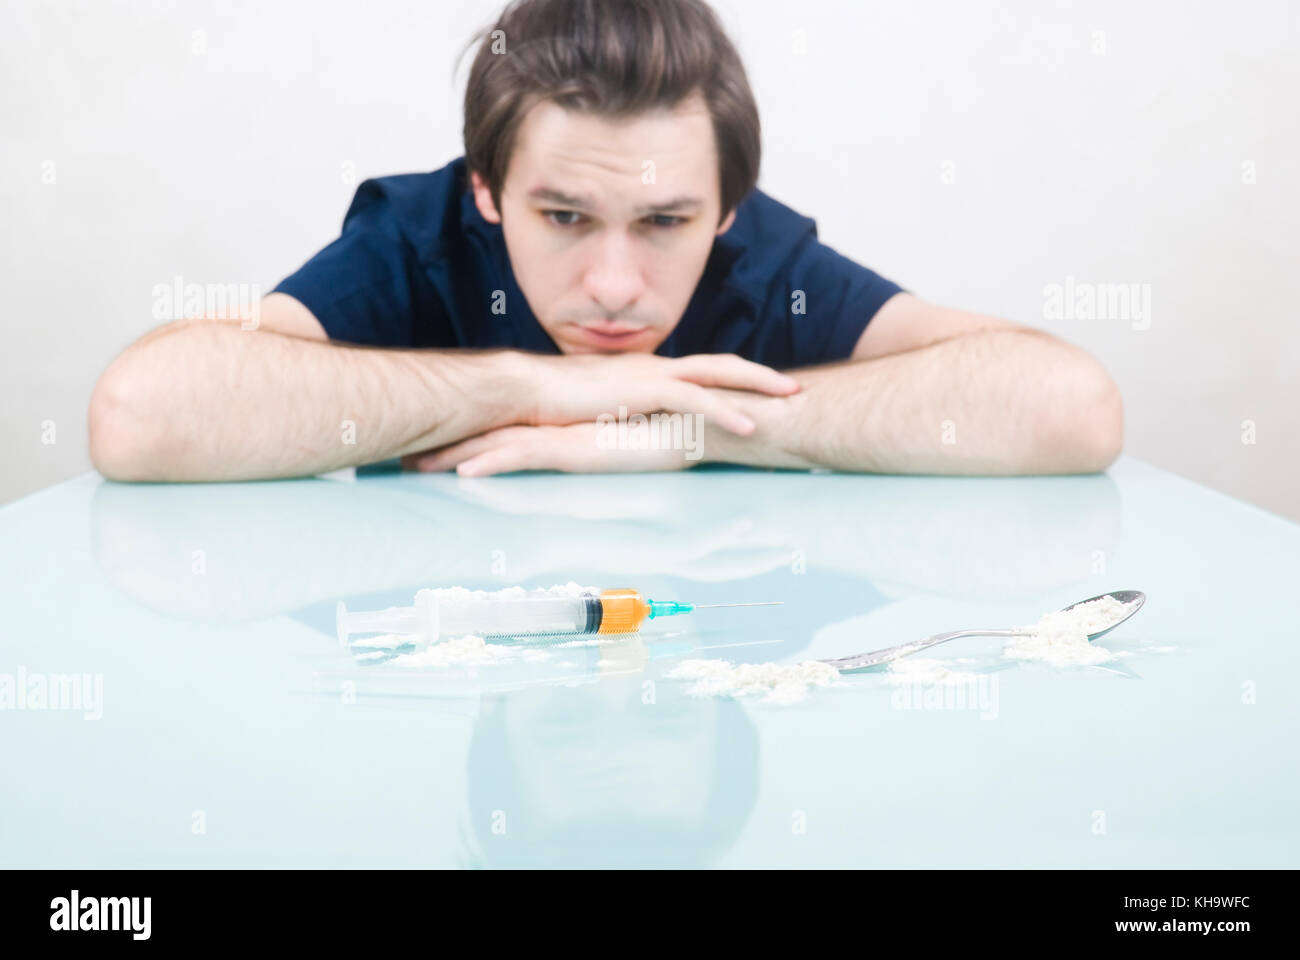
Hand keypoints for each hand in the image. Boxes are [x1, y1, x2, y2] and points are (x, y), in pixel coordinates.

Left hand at [402, 420, 701, 475]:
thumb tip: (583, 461)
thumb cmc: (668, 432)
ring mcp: (562, 433)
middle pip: (488, 433)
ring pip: (497, 443)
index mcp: (562, 427)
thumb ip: (599, 449)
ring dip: (455, 455)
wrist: (698, 419)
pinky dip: (492, 462)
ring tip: (415, 468)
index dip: (467, 439)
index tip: (432, 450)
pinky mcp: (576, 447)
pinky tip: (464, 473)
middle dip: (445, 445)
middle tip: (403, 458)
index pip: (505, 432)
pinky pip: (526, 456)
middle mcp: (555, 426)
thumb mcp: (622, 444)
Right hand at [515, 351, 800, 435]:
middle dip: (758, 374)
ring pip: (717, 375)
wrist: (528, 389)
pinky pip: (697, 400)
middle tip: (793, 386)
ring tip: (789, 397)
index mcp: (647, 371)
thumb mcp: (598, 407)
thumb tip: (633, 425)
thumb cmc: (554, 402)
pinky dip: (727, 411)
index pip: (699, 370)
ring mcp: (652, 375)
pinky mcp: (645, 391)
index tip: (761, 387)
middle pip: (719, 365)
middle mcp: (656, 367)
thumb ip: (621, 412)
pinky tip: (751, 426)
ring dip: (756, 385)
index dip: (732, 377)